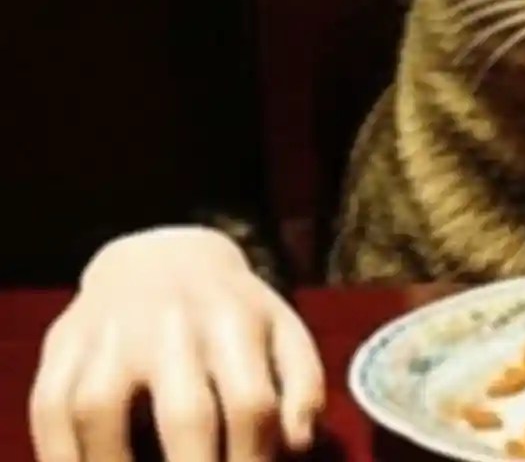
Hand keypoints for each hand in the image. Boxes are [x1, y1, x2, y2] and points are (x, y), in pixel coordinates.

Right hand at [29, 227, 324, 461]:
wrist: (164, 255)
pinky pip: (50, 407)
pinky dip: (59, 454)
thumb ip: (302, 386)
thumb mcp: (283, 332)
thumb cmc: (234, 313)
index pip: (251, 405)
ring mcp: (113, 334)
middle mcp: (173, 325)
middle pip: (185, 414)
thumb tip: (297, 446)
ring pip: (102, 409)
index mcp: (236, 323)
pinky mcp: (65, 344)